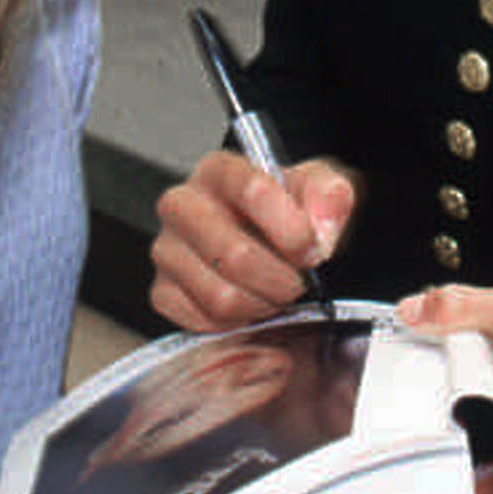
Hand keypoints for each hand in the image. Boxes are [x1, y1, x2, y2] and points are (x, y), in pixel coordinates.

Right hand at [151, 150, 356, 330]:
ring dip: (263, 304)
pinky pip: (205, 323)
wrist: (266, 238)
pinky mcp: (163, 291)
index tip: (313, 248)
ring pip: (221, 297)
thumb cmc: (285, 211)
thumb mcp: (318, 189)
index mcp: (219, 170)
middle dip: (280, 278)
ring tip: (274, 290)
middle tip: (297, 279)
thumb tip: (320, 226)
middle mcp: (182, 204)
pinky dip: (239, 323)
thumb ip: (329, 195)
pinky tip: (250, 302)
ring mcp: (166, 249)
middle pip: (234, 255)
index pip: (252, 190)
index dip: (292, 228)